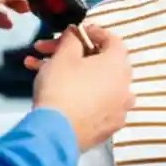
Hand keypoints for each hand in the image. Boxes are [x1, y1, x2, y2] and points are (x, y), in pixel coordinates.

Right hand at [30, 24, 133, 151]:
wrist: (56, 133)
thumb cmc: (62, 87)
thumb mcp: (64, 55)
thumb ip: (72, 39)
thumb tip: (76, 34)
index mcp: (119, 65)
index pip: (113, 40)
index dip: (93, 32)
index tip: (75, 32)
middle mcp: (126, 87)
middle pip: (101, 63)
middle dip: (73, 54)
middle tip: (49, 51)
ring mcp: (118, 110)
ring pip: (94, 84)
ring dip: (71, 74)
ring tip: (39, 70)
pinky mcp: (107, 128)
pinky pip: (95, 104)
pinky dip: (79, 95)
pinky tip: (56, 93)